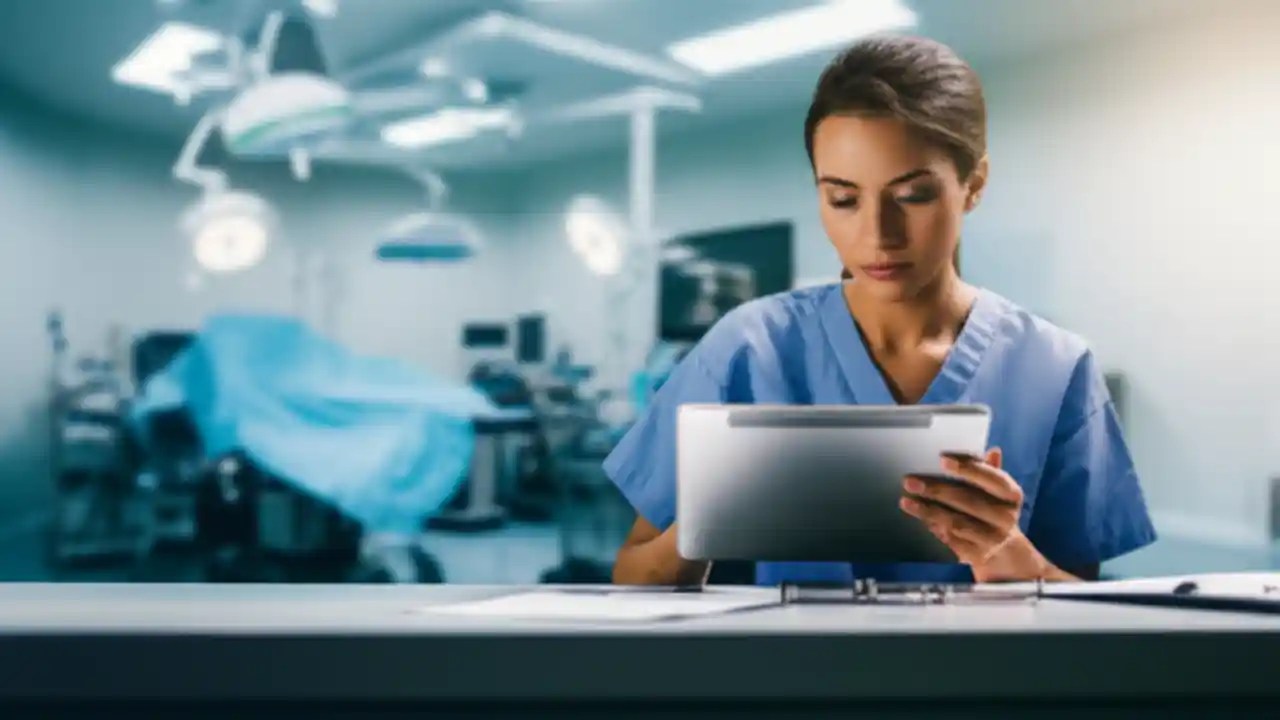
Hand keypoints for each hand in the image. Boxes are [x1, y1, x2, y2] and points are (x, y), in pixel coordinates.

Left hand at [899, 449, 1051, 582]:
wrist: (1004, 552)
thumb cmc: (993, 510)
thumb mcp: (996, 491)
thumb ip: (990, 470)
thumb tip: (993, 451)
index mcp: (1011, 495)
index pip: (992, 478)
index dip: (968, 468)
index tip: (942, 459)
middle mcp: (1005, 517)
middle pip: (968, 500)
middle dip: (936, 490)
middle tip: (910, 481)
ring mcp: (991, 538)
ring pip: (956, 522)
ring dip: (929, 511)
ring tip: (906, 501)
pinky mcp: (977, 555)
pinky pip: (951, 540)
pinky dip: (934, 528)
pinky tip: (919, 519)